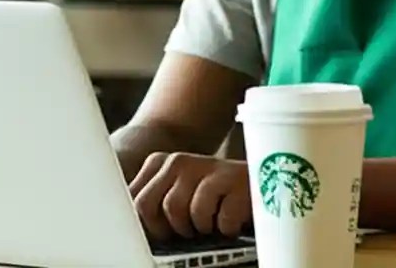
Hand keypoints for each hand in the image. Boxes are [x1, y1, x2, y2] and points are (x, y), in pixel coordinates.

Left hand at [128, 152, 251, 240]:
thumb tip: (134, 230)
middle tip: (187, 232)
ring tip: (211, 223)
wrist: (262, 184)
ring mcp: (207, 167)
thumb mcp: (178, 196)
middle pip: (147, 204)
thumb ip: (153, 205)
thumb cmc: (214, 200)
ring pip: (178, 210)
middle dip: (166, 227)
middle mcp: (179, 161)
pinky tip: (230, 220)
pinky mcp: (234, 180)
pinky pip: (216, 218)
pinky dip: (225, 228)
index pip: (133, 198)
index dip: (146, 224)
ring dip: (197, 228)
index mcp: (160, 163)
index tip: (163, 234)